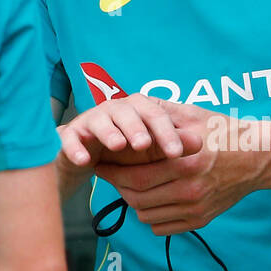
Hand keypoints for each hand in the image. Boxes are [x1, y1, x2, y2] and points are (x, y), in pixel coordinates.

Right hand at [56, 95, 202, 195]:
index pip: (155, 114)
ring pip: (99, 121)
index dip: (165, 132)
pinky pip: (70, 139)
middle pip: (127, 113)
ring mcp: (91, 120)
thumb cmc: (127, 150)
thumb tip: (200, 142)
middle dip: (137, 128)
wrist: (88, 153)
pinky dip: (75, 148)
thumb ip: (172, 143)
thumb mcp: (152, 148)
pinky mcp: (71, 135)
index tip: (176, 152)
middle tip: (145, 145)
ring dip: (109, 132)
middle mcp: (115, 109)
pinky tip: (84, 161)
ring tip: (119, 146)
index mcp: (138, 109)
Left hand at [93, 106, 265, 234]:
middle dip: (118, 186)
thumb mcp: (192, 116)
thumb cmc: (223, 132)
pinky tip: (152, 197)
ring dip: (132, 201)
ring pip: (146, 215)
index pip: (135, 177)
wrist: (259, 157)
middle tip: (110, 174)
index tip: (100, 164)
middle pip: (137, 199)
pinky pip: (162, 226)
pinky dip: (150, 215)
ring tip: (130, 184)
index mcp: (185, 164)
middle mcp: (190, 191)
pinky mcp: (201, 220)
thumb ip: (160, 114)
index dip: (112, 173)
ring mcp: (196, 208)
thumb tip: (127, 107)